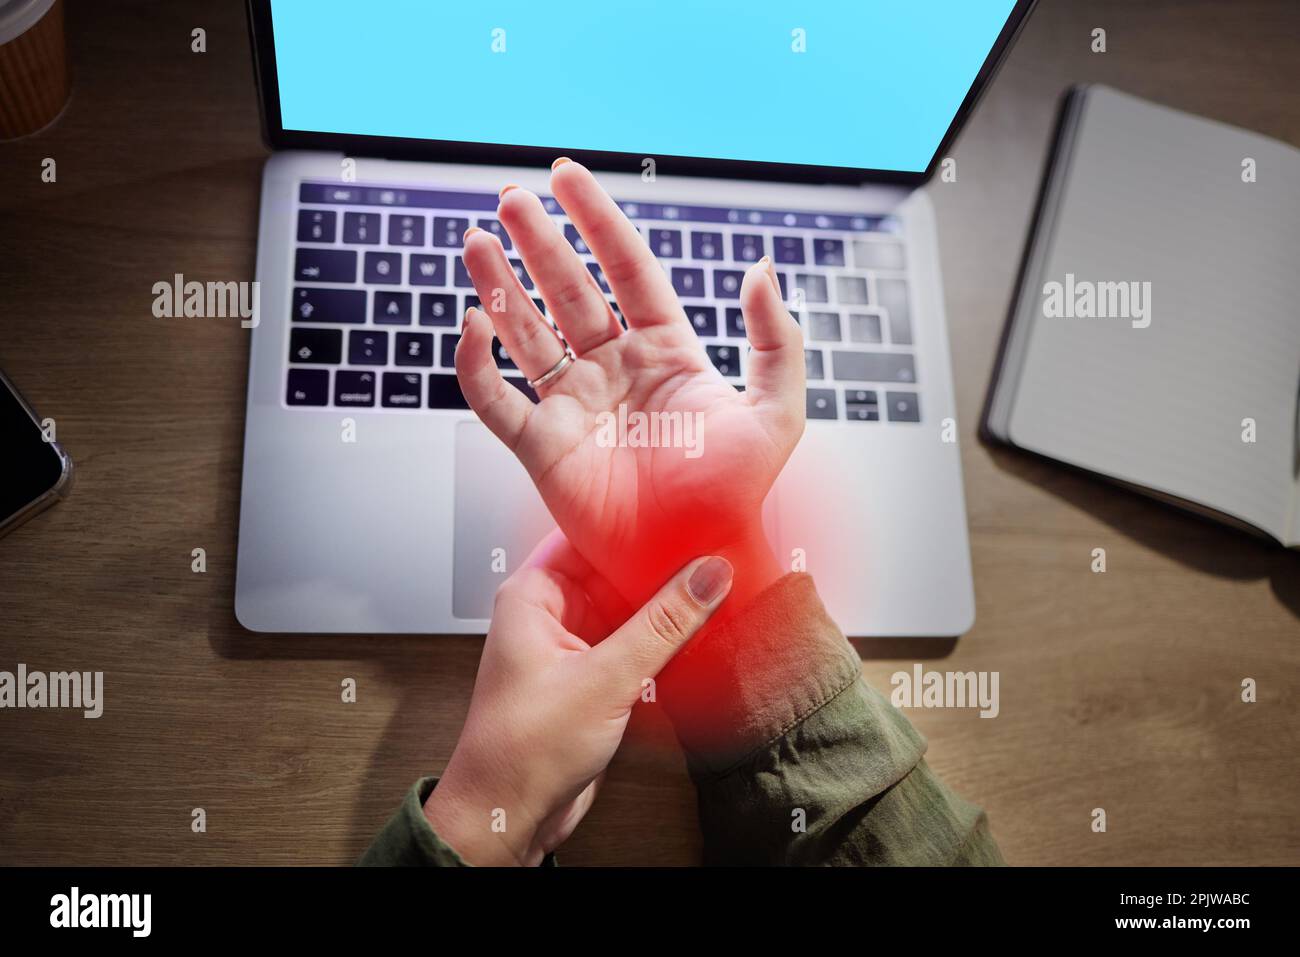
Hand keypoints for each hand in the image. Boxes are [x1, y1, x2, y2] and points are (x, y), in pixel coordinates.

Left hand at [422, 530, 732, 865]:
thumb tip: (707, 576)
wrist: (509, 816)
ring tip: (721, 584)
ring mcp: (575, 645)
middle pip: (618, 570)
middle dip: (665, 565)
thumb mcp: (602, 680)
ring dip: (671, 605)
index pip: (590, 533)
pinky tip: (704, 631)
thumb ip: (662, 625)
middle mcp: (553, 613)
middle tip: (718, 549)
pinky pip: (638, 643)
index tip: (687, 511)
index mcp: (535, 594)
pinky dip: (667, 640)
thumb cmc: (519, 750)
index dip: (637, 521)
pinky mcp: (595, 677)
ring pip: (633, 608)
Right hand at [455, 159, 804, 613]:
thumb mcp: (776, 412)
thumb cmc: (738, 496)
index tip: (566, 176)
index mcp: (666, 351)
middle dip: (539, 242)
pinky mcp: (543, 447)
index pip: (627, 268)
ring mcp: (575, 405)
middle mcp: (615, 369)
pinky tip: (471, 325)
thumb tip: (760, 270)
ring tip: (477, 242)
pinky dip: (477, 365)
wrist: (697, 557)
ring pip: (526, 333)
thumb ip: (774, 341)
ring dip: (500, 286)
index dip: (597, 220)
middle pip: (568, 290)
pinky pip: (496, 399)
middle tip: (509, 199)